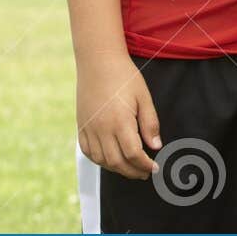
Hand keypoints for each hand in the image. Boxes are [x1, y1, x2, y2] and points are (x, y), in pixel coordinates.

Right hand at [76, 53, 160, 180]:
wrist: (98, 62)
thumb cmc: (125, 77)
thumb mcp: (144, 97)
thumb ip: (150, 123)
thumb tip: (155, 146)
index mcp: (120, 121)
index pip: (133, 154)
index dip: (145, 165)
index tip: (154, 167)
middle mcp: (102, 128)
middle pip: (117, 162)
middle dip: (132, 171)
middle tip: (145, 173)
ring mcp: (89, 128)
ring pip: (101, 160)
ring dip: (117, 168)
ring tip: (131, 168)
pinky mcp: (81, 126)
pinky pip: (88, 151)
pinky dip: (100, 160)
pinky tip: (111, 160)